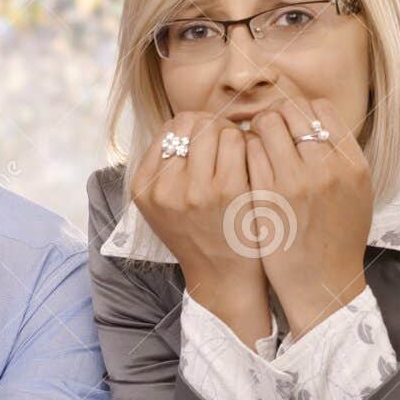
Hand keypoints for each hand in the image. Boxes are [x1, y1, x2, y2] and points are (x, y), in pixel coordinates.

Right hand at [132, 112, 271, 347]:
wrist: (225, 277)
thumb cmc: (200, 234)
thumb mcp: (165, 206)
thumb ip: (166, 168)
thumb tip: (189, 122)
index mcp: (144, 188)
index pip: (168, 129)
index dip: (192, 126)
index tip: (209, 138)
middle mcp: (164, 188)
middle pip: (190, 123)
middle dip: (213, 125)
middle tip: (228, 140)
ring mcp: (194, 189)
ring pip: (215, 128)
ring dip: (232, 133)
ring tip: (242, 152)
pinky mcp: (227, 190)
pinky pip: (237, 142)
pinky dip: (249, 144)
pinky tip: (255, 160)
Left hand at [244, 97, 371, 338]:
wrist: (321, 283)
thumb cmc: (336, 238)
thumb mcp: (355, 192)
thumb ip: (338, 156)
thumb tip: (313, 122)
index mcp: (352, 163)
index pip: (320, 109)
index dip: (299, 109)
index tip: (288, 121)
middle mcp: (327, 166)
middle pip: (291, 109)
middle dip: (273, 115)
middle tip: (264, 130)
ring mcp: (295, 180)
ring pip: (266, 124)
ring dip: (255, 130)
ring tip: (251, 145)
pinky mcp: (265, 194)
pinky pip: (247, 151)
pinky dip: (241, 151)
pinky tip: (241, 164)